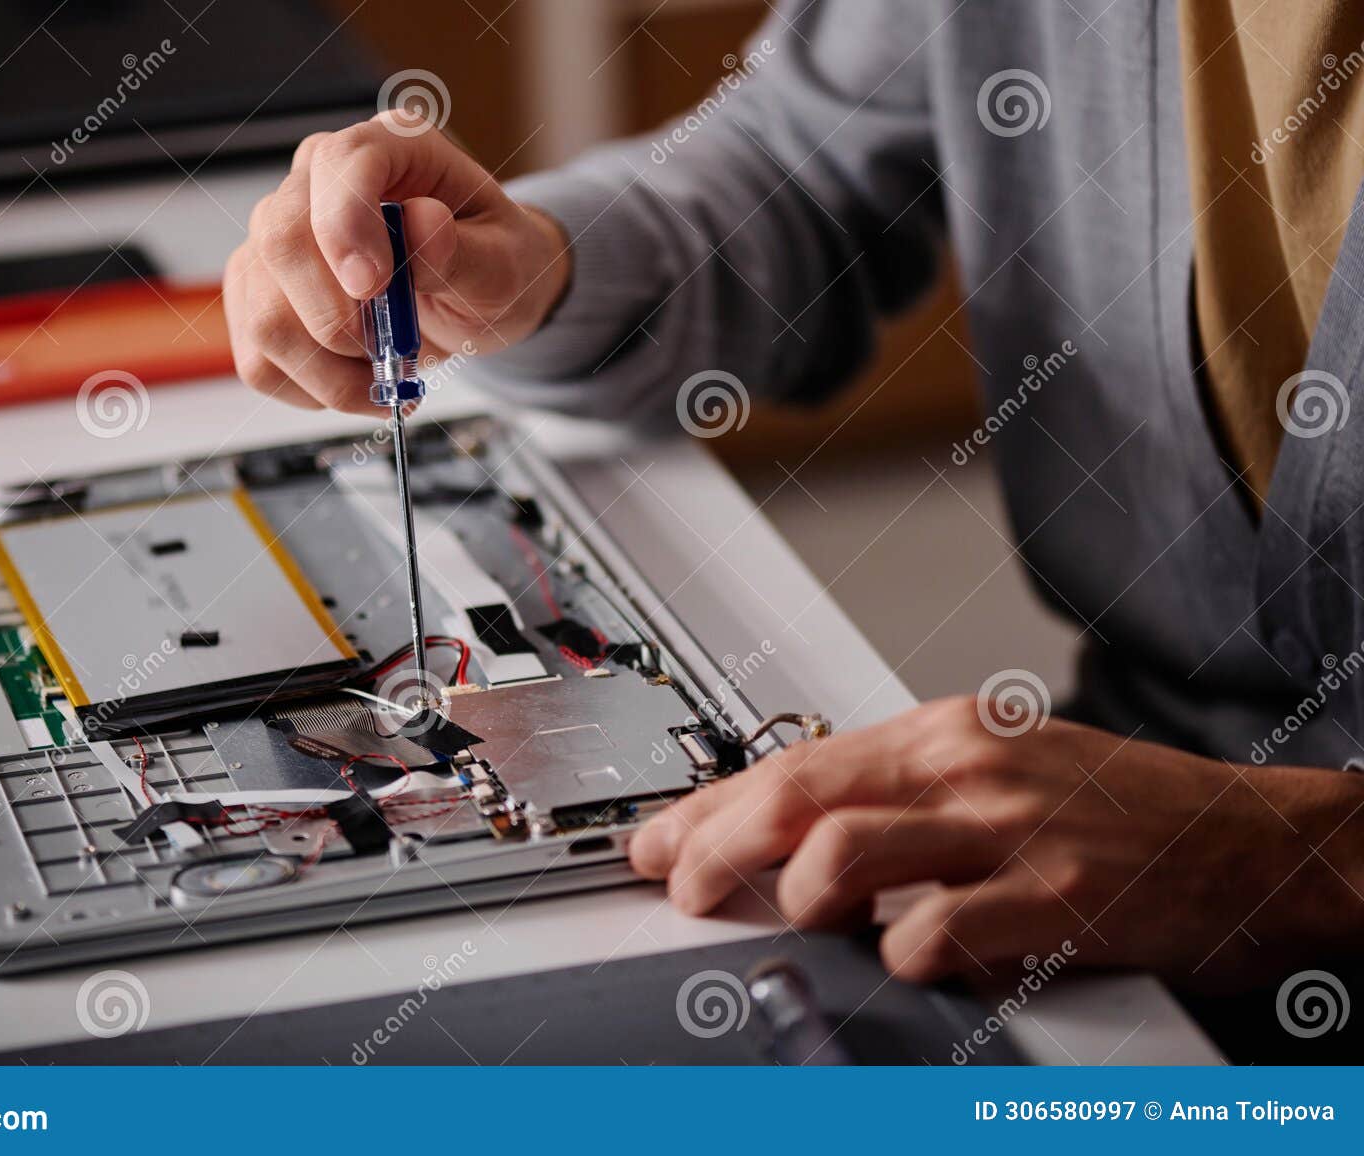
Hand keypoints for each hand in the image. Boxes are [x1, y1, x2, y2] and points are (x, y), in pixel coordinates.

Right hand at [223, 110, 571, 413]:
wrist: (474, 298)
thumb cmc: (489, 265)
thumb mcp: (504, 263)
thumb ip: (465, 250)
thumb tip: (422, 223)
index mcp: (390, 148)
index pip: (339, 162)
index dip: (346, 226)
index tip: (375, 287)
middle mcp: (319, 181)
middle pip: (281, 238)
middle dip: (335, 318)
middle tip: (390, 350)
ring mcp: (278, 236)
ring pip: (263, 311)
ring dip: (328, 369)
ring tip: (383, 374)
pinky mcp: (259, 292)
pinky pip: (257, 356)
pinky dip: (308, 388)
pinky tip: (351, 380)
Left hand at [629, 696, 1363, 990]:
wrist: (1249, 839)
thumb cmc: (1116, 806)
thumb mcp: (994, 769)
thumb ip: (896, 796)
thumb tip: (792, 834)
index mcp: (942, 734)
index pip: (792, 762)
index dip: (709, 805)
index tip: (660, 839)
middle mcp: (965, 770)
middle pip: (799, 794)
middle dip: (716, 845)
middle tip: (684, 887)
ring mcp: (1011, 832)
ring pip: (850, 847)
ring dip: (794, 893)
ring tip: (788, 917)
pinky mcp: (1060, 899)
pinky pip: (945, 928)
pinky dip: (900, 952)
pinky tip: (895, 961)